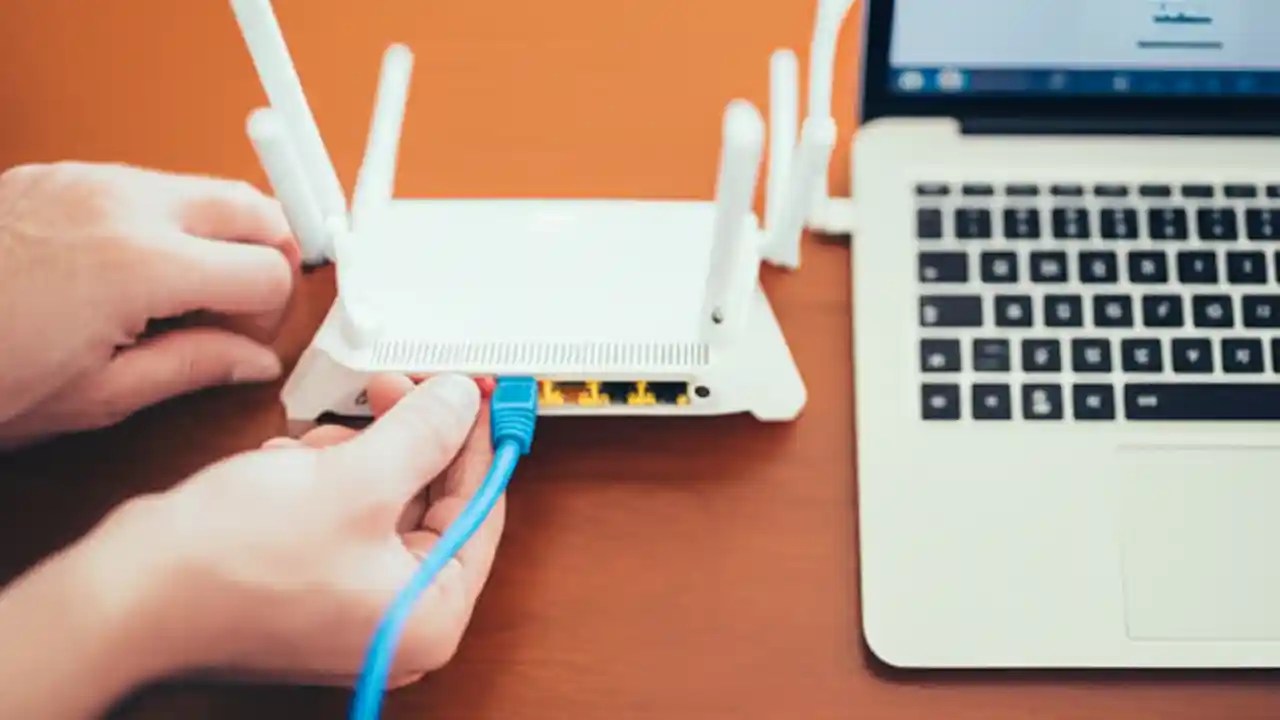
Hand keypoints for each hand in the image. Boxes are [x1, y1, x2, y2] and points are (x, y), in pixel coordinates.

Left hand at [0, 161, 298, 447]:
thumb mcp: (97, 395)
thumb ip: (194, 368)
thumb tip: (251, 362)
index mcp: (142, 267)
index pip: (267, 270)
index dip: (268, 315)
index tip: (242, 341)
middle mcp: (123, 205)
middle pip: (251, 207)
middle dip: (266, 255)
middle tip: (242, 304)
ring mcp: (88, 180)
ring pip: (202, 188)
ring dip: (216, 236)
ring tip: (183, 293)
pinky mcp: (59, 174)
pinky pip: (145, 186)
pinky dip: (165, 221)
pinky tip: (133, 271)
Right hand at [115, 374, 498, 686]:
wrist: (126, 595)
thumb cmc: (230, 566)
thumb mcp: (354, 479)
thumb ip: (425, 432)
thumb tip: (462, 399)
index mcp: (430, 616)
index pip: (480, 507)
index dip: (477, 436)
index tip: (478, 387)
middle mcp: (398, 619)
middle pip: (430, 498)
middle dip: (403, 439)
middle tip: (397, 385)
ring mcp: (353, 601)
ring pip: (381, 494)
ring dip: (350, 458)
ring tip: (309, 458)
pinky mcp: (313, 579)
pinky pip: (342, 507)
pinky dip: (319, 479)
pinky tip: (282, 475)